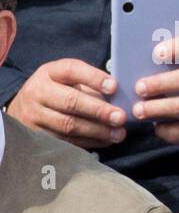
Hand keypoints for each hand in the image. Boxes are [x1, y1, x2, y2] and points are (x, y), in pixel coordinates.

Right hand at [6, 59, 126, 148]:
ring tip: (119, 133)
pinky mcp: (37, 135)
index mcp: (50, 72)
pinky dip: (90, 141)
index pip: (71, 70)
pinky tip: (106, 140)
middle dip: (99, 110)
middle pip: (70, 101)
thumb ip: (90, 84)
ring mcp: (35, 115)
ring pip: (69, 124)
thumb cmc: (57, 90)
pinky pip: (66, 140)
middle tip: (121, 117)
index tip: (114, 87)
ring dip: (98, 130)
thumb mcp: (68, 79)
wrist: (24, 106)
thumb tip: (120, 99)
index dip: (93, 78)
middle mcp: (38, 92)